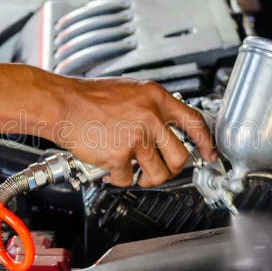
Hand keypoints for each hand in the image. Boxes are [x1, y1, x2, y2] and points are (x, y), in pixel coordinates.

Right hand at [50, 77, 216, 186]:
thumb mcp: (130, 91)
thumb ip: (152, 108)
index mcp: (155, 98)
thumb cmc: (90, 98)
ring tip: (135, 171)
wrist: (63, 105)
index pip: (194, 122)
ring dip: (147, 178)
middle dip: (172, 169)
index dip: (206, 143)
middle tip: (161, 168)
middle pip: (180, 156)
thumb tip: (169, 128)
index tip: (209, 154)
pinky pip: (128, 179)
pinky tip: (112, 167)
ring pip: (158, 174)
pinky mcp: (119, 155)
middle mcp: (150, 116)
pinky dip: (119, 178)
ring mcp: (136, 137)